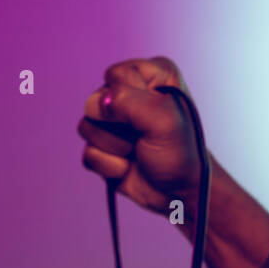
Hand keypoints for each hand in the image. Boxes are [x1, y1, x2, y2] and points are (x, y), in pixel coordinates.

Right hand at [76, 56, 205, 214]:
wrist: (181, 192)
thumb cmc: (182, 152)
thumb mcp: (164, 120)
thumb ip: (128, 102)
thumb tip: (97, 104)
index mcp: (152, 75)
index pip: (116, 75)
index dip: (128, 99)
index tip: (153, 113)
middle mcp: (130, 92)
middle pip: (95, 102)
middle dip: (119, 127)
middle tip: (145, 136)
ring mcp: (114, 121)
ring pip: (86, 127)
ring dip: (116, 147)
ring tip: (138, 150)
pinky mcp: (102, 147)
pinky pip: (87, 153)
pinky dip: (110, 165)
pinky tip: (128, 166)